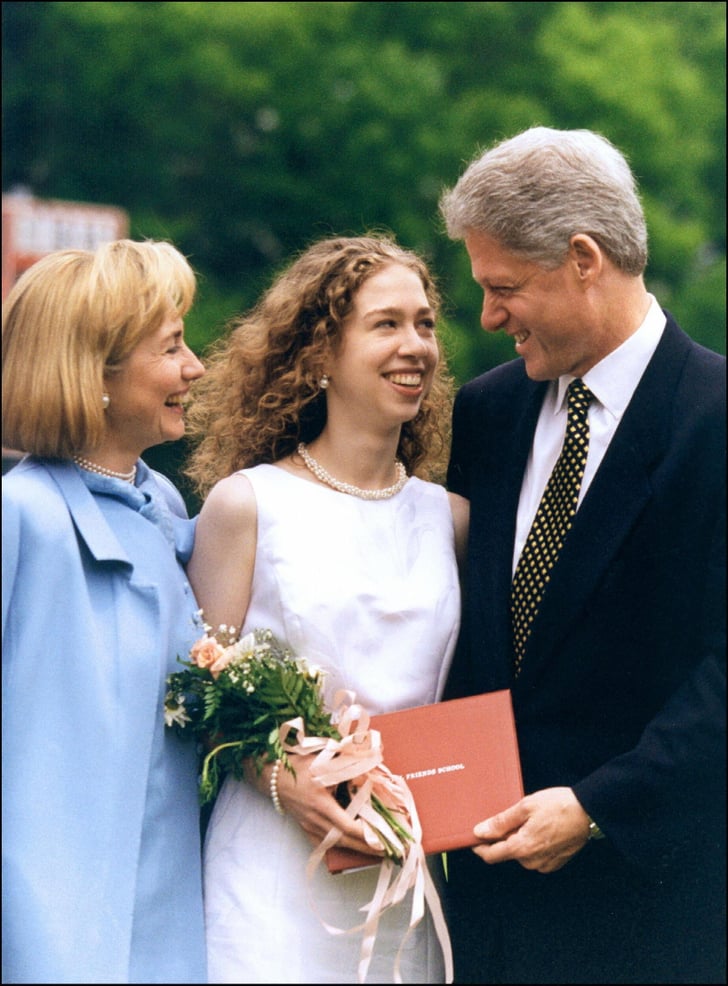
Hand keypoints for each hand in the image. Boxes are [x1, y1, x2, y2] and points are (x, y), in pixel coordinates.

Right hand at [246, 754, 384, 856]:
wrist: (273, 776)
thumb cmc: (299, 765)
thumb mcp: (324, 759)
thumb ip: (348, 762)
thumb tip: (372, 763)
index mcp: (321, 803)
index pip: (347, 825)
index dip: (365, 835)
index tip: (383, 840)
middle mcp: (315, 819)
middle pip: (344, 840)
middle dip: (367, 848)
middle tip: (388, 852)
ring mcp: (309, 826)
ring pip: (335, 844)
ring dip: (356, 850)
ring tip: (376, 853)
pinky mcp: (305, 828)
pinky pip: (324, 844)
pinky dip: (340, 848)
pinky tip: (352, 851)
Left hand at [470, 786, 591, 873]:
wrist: (588, 812)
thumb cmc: (558, 806)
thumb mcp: (525, 807)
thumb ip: (500, 822)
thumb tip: (480, 832)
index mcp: (522, 847)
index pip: (491, 855)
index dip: (480, 847)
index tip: (475, 838)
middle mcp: (532, 861)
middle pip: (507, 852)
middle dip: (504, 838)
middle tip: (512, 818)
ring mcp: (545, 864)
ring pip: (522, 854)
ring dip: (520, 840)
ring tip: (531, 820)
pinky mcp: (556, 863)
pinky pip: (536, 856)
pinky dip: (534, 844)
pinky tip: (542, 829)